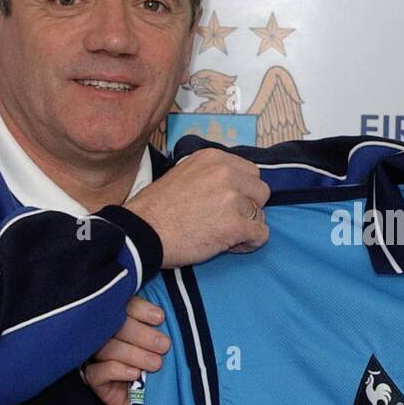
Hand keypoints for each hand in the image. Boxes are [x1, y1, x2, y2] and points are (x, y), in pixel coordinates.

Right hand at [84, 296, 171, 404]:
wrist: (164, 404)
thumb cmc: (168, 369)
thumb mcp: (168, 347)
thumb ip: (163, 329)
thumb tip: (166, 316)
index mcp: (125, 320)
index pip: (124, 305)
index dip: (140, 309)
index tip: (160, 318)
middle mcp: (107, 335)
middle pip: (114, 326)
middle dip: (141, 334)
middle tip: (164, 346)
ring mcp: (98, 357)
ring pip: (106, 348)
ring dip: (133, 354)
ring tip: (156, 364)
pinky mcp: (96, 381)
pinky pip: (96, 372)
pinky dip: (116, 370)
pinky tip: (134, 374)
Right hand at [126, 147, 270, 267]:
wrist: (142, 232)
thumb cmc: (157, 208)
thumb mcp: (185, 173)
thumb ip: (212, 175)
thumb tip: (235, 186)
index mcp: (214, 158)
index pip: (250, 173)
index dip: (243, 192)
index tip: (227, 204)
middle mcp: (225, 173)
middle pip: (261, 191)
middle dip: (249, 207)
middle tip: (227, 220)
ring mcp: (232, 199)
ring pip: (260, 215)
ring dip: (247, 227)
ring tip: (224, 235)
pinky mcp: (234, 225)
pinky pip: (261, 235)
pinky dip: (249, 243)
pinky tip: (230, 246)